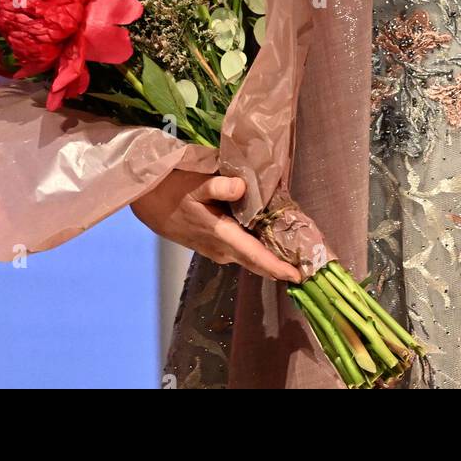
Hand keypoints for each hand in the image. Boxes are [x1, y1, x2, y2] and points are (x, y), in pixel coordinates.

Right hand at [130, 170, 302, 282]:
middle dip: (281, 267)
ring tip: (296, 254)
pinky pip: (243, 252)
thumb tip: (241, 187)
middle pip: (257, 262)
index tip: (298, 276)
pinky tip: (271, 241)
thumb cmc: (176, 191)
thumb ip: (219, 186)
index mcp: (221, 235)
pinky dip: (259, 251)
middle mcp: (222, 250)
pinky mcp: (215, 247)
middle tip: (308, 267)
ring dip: (271, 259)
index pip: (254, 256)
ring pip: (250, 258)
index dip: (277, 267)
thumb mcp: (197, 184)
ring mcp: (218, 251)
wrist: (152, 204)